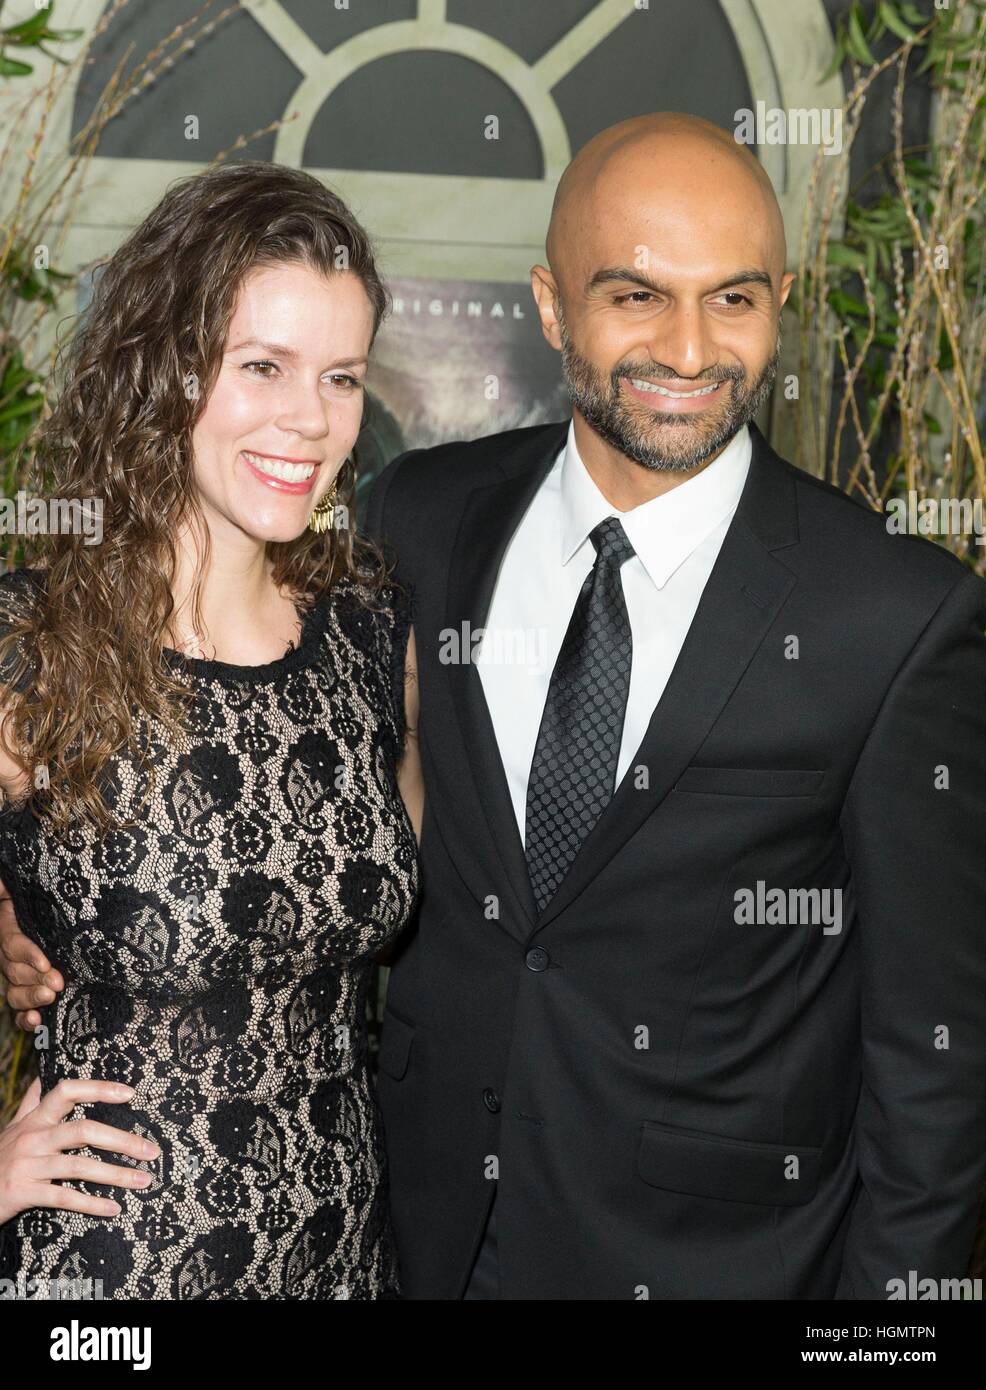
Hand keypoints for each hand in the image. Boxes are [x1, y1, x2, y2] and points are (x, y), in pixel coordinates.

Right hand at [0, 877, 62, 1030]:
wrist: (57, 915)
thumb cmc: (45, 899)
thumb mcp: (22, 892)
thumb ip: (6, 889)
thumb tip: (3, 884)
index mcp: (8, 928)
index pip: (12, 943)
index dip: (27, 955)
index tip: (46, 963)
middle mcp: (8, 955)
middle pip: (14, 971)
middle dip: (35, 979)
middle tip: (58, 983)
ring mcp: (16, 975)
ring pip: (15, 991)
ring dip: (31, 998)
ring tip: (51, 998)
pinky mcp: (27, 991)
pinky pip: (20, 1009)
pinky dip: (26, 1018)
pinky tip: (36, 1021)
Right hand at [0, 1077, 160, 1226]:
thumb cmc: (0, 1158)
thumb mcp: (14, 1127)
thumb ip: (33, 1102)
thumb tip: (47, 1075)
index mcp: (34, 1119)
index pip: (67, 1091)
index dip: (99, 1088)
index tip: (130, 1093)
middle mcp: (32, 1138)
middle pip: (83, 1130)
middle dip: (122, 1140)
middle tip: (152, 1150)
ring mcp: (27, 1165)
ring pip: (79, 1165)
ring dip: (116, 1174)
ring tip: (143, 1180)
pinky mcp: (24, 1192)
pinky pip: (64, 1197)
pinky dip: (92, 1204)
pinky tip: (113, 1208)